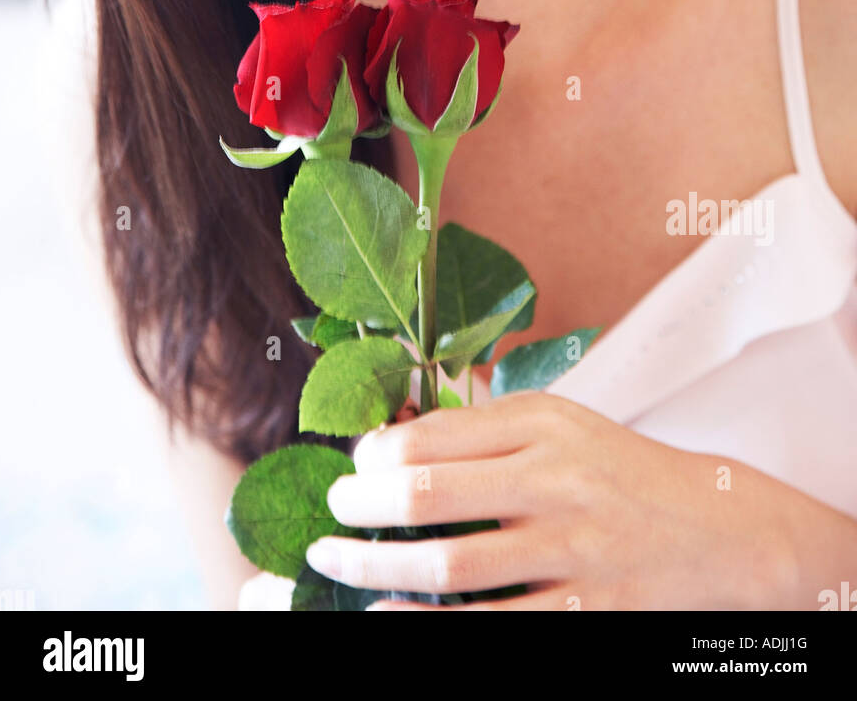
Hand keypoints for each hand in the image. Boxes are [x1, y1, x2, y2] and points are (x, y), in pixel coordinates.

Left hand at [305, 390, 793, 609]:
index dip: (375, 453)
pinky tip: (385, 619)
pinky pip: (492, 625)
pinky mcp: (587, 609)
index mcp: (543, 423)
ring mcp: (571, 548)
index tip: (354, 465)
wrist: (718, 528)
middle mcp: (554, 479)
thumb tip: (391, 434)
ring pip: (450, 566)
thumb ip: (484, 425)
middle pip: (429, 494)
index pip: (434, 434)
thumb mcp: (560, 423)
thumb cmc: (621, 470)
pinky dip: (428, 626)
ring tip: (333, 562)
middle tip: (330, 512)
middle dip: (360, 506)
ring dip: (375, 568)